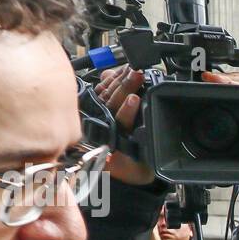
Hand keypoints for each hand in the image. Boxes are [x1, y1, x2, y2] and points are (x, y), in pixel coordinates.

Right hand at [94, 65, 156, 186]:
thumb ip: (113, 93)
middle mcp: (102, 121)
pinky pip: (122, 125)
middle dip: (123, 80)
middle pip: (108, 96)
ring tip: (136, 77)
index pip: (103, 90)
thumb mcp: (119, 117)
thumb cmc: (128, 146)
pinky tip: (135, 100)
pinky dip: (128, 111)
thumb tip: (109, 72)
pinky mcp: (118, 144)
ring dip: (125, 90)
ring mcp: (109, 132)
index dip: (114, 77)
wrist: (134, 173)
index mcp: (102, 112)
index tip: (125, 66)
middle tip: (135, 69)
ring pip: (113, 106)